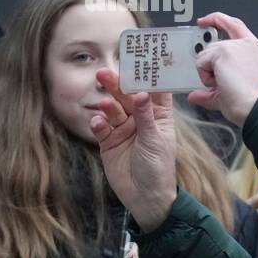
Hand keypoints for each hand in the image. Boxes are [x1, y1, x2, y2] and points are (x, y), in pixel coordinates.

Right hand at [91, 68, 177, 231]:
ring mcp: (123, 130)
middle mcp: (140, 119)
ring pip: (112, 110)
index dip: (146, 77)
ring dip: (106, 104)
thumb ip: (146, 117)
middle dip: (117, 85)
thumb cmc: (158, 168)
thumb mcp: (155, 141)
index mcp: (158, 116)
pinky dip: (98, 124)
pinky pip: (101, 128)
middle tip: (104, 74)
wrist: (145, 197)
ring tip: (103, 102)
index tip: (137, 60)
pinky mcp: (108, 142)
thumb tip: (142, 93)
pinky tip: (98, 123)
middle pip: (127, 97)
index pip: (153, 91)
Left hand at [188, 12, 257, 126]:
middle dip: (208, 62)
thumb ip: (211, 91)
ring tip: (225, 86)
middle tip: (217, 81)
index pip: (234, 25)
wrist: (257, 107)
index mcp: (254, 50)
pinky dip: (205, 77)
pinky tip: (220, 84)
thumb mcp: (230, 92)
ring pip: (205, 55)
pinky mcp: (223, 52)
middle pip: (213, 45)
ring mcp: (234, 46)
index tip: (203, 22)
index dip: (217, 20)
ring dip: (209, 74)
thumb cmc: (252, 102)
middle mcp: (246, 44)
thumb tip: (194, 96)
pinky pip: (201, 63)